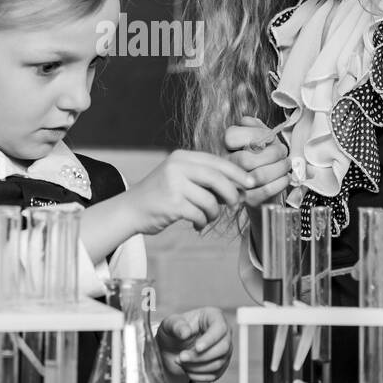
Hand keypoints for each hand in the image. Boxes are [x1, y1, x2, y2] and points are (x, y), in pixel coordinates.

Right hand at [124, 150, 252, 233]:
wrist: (131, 210)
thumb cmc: (160, 195)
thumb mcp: (180, 177)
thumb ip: (205, 178)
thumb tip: (239, 187)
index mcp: (181, 157)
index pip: (216, 162)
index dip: (237, 173)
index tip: (251, 183)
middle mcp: (177, 167)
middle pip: (217, 178)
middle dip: (232, 193)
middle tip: (236, 204)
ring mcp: (173, 185)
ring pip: (210, 200)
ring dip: (213, 213)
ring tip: (206, 217)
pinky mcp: (172, 204)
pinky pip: (199, 215)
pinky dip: (202, 223)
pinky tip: (197, 224)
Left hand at [156, 307, 232, 381]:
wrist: (174, 346)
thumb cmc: (175, 330)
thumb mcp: (170, 324)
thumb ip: (176, 325)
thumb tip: (185, 332)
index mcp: (214, 316)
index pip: (220, 328)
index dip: (210, 339)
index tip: (197, 348)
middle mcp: (224, 333)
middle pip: (223, 348)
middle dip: (200, 357)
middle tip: (181, 357)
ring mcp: (225, 350)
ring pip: (218, 363)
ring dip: (197, 367)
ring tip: (180, 361)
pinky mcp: (221, 365)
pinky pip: (214, 375)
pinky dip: (198, 375)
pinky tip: (187, 369)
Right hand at [224, 115, 290, 206]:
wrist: (259, 188)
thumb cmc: (260, 158)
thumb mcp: (256, 138)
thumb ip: (254, 127)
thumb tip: (254, 125)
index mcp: (224, 147)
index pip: (231, 137)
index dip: (254, 134)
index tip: (271, 136)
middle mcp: (226, 166)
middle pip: (246, 159)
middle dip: (272, 153)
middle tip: (283, 151)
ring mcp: (235, 184)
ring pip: (258, 176)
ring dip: (280, 167)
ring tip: (286, 164)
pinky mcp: (247, 200)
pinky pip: (265, 191)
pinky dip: (281, 182)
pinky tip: (285, 177)